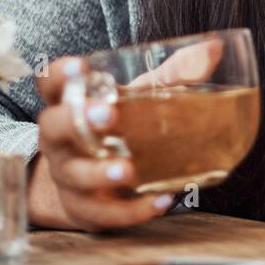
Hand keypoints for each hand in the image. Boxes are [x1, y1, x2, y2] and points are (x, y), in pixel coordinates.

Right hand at [29, 42, 223, 231]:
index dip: (60, 74)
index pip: (51, 84)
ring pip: (74, 175)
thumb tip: (213, 50)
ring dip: (99, 172)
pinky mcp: (86, 210)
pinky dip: (131, 210)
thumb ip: (173, 74)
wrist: (94, 185)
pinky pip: (103, 213)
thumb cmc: (121, 128)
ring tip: (127, 169)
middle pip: (53, 128)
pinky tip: (159, 201)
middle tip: (109, 115)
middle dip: (77, 121)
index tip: (80, 66)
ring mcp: (69, 177)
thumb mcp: (142, 97)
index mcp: (70, 104)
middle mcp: (62, 141)